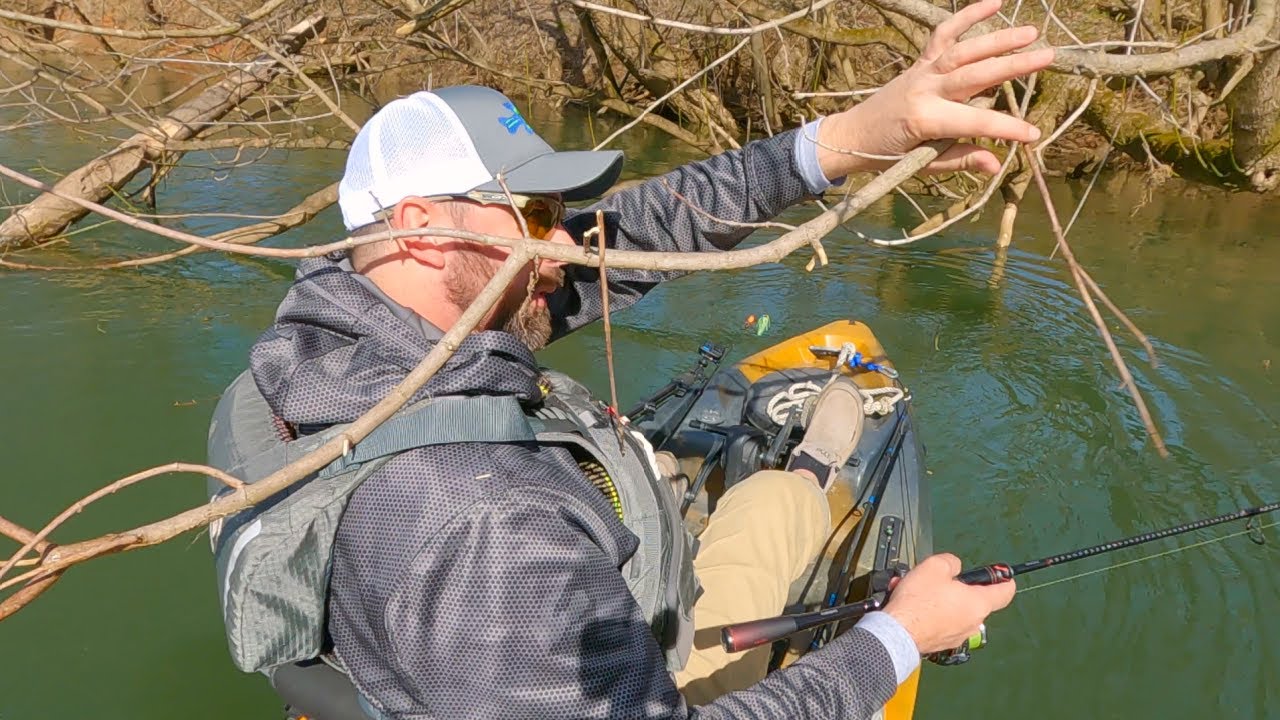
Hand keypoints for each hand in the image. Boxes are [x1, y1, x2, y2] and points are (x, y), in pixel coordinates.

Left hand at [816, 0, 1054, 177]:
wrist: (852, 134)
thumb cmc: (887, 154)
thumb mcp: (922, 164)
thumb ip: (959, 160)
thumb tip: (995, 164)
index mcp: (925, 119)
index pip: (975, 122)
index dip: (1006, 128)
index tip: (1033, 133)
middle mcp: (924, 89)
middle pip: (975, 75)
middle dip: (1013, 66)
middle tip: (1048, 57)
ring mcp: (922, 71)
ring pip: (963, 50)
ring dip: (997, 38)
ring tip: (1031, 32)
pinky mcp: (919, 61)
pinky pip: (943, 34)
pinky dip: (967, 16)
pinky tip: (995, 2)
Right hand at [882, 553, 1015, 654]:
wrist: (898, 633)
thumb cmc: (918, 602)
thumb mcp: (935, 566)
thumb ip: (952, 562)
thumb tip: (954, 567)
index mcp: (978, 603)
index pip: (1005, 593)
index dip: (1006, 581)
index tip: (1005, 576)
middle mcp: (973, 622)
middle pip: (975, 600)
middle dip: (959, 588)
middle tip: (940, 579)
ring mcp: (958, 635)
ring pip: (956, 611)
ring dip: (942, 600)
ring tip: (919, 592)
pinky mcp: (942, 643)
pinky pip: (942, 623)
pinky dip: (932, 614)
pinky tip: (914, 606)